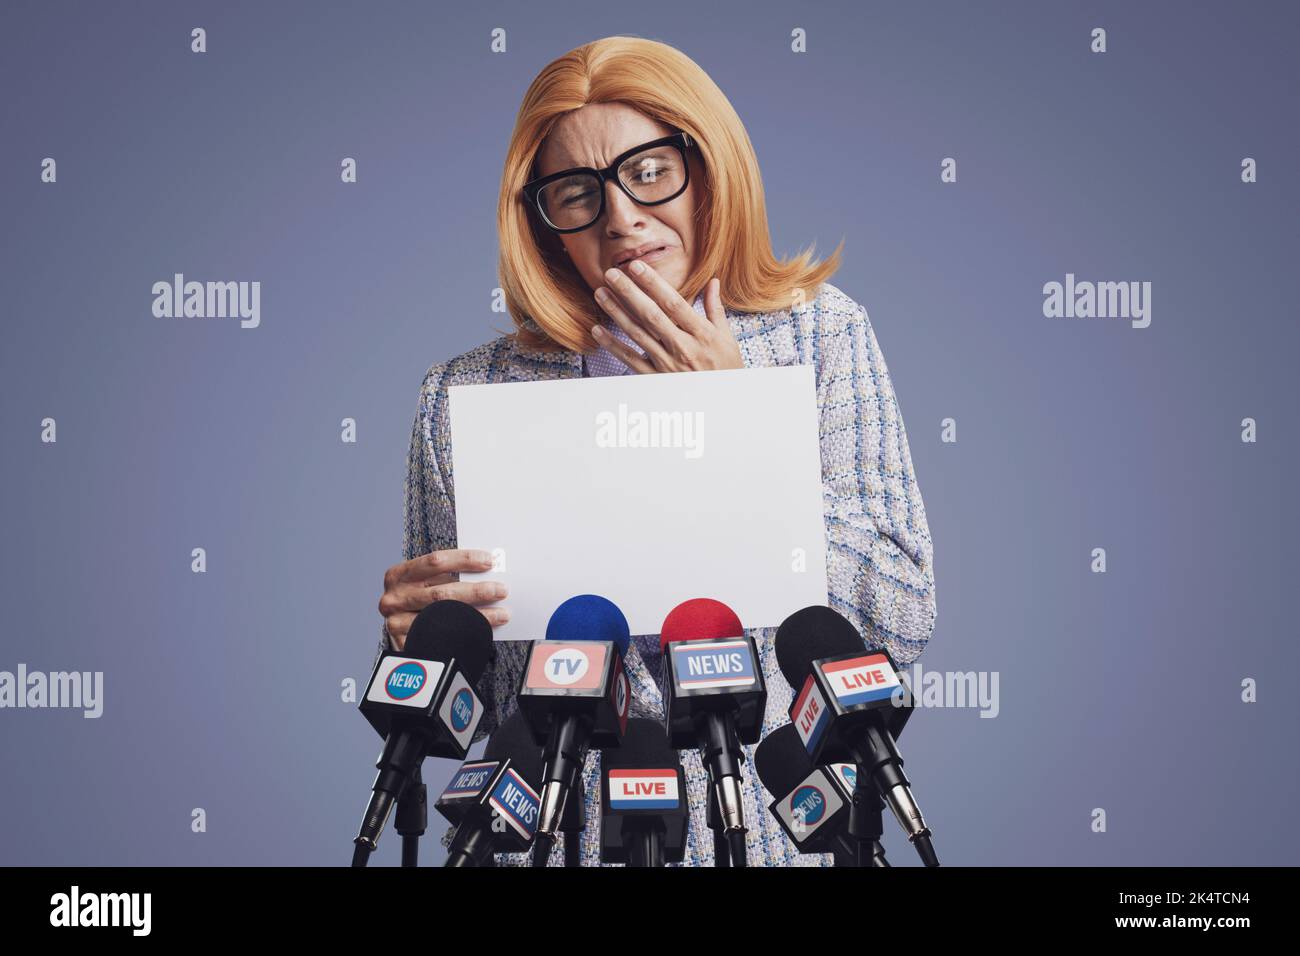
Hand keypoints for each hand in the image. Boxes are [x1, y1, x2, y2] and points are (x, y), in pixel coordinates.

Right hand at [378, 548, 507, 649]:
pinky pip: (441, 637)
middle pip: (442, 592)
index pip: (435, 561)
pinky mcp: (405, 643)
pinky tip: (482, 631)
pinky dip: (465, 633)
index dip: (464, 560)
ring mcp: (396, 622)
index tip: (488, 561)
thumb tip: (486, 569)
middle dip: (476, 591)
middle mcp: (395, 597)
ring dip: (478, 615)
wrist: (396, 631)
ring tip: (501, 613)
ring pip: (444, 616)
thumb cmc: (417, 600)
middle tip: (501, 590)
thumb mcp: (423, 582)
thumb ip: (446, 575)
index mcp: (398, 575)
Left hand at [592, 264, 742, 373]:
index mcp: (702, 335)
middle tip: (611, 274)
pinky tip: (598, 331)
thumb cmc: (726, 370)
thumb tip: (713, 282)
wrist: (723, 404)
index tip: (636, 266)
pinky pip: (631, 360)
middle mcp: (683, 348)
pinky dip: (613, 346)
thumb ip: (715, 310)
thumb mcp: (727, 339)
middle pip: (652, 316)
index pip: (674, 304)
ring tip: (601, 294)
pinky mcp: (656, 379)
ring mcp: (667, 365)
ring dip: (617, 313)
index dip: (654, 284)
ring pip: (638, 335)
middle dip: (630, 293)